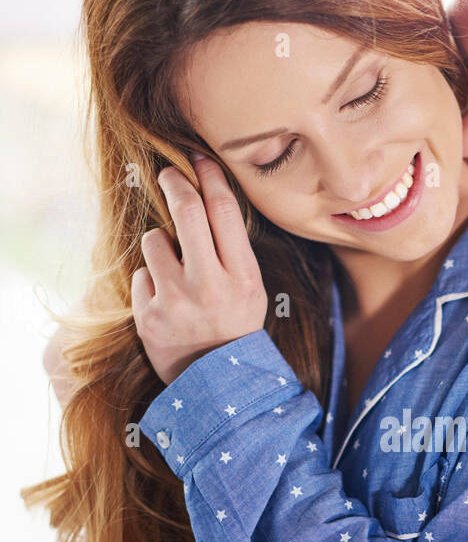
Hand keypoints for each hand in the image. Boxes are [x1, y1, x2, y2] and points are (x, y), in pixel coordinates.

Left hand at [131, 156, 266, 383]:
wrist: (217, 385)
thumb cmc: (234, 328)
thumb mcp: (251, 291)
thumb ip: (233, 251)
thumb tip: (208, 197)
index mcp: (243, 277)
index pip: (223, 210)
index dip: (209, 176)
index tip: (198, 157)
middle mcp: (210, 286)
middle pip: (186, 212)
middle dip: (174, 183)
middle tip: (168, 173)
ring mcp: (177, 301)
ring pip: (155, 240)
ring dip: (160, 244)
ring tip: (173, 268)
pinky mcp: (150, 316)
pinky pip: (142, 275)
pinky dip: (150, 281)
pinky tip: (165, 301)